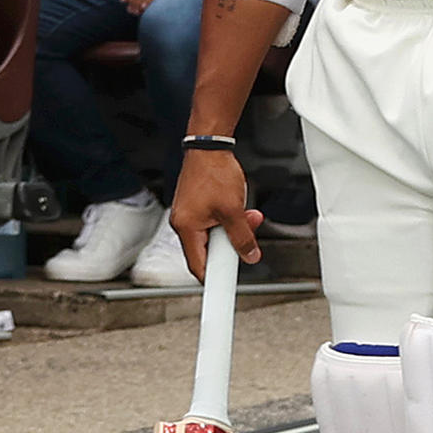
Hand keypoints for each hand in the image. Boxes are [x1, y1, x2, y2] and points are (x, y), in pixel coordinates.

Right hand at [168, 143, 260, 273]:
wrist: (208, 147)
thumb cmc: (213, 172)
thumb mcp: (233, 210)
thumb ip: (242, 237)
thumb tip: (249, 254)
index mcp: (186, 227)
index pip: (198, 265)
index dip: (215, 277)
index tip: (226, 285)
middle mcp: (183, 223)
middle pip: (208, 251)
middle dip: (231, 246)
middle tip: (245, 238)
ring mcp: (189, 215)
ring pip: (213, 236)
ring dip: (233, 231)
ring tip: (245, 217)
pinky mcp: (196, 207)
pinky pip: (212, 223)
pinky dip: (228, 221)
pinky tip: (238, 210)